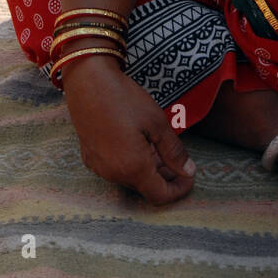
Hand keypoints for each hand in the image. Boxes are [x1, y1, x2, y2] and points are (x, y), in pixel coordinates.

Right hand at [62, 56, 195, 205]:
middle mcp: (113, 174)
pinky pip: (116, 169)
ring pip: (130, 178)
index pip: (160, 196)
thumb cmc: (124, 99)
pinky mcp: (90, 157)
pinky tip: (140, 143)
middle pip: (145, 188)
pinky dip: (132, 163)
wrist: (87, 81)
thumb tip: (189, 171)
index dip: (178, 190)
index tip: (189, 176)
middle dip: (165, 177)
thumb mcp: (157, 123)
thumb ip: (174, 151)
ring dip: (149, 169)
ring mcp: (99, 167)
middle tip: (179, 158)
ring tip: (160, 147)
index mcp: (133, 168)